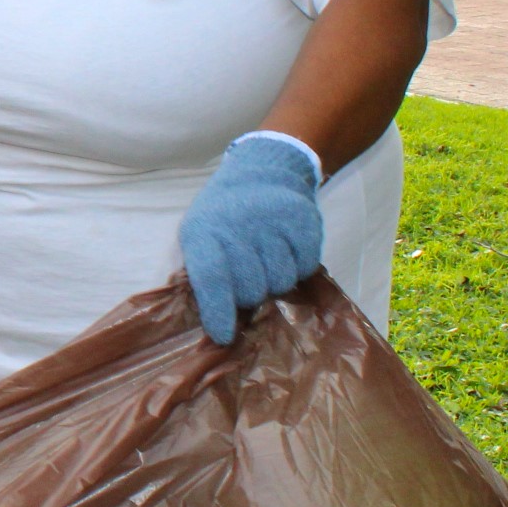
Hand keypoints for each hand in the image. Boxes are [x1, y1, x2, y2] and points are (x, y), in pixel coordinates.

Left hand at [177, 132, 324, 345]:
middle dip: (251, 293)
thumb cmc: (225, 215)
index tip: (224, 336)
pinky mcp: (303, 219)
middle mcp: (236, 223)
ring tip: (268, 259)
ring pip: (281, 281)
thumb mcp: (201, 235)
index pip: (211, 277)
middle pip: (250, 288)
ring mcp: (271, 220)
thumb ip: (204, 273)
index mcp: (203, 230)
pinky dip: (300, 266)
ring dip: (276, 280)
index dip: (218, 311)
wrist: (263, 170)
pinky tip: (288, 248)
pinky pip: (306, 266)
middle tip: (251, 276)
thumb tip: (215, 326)